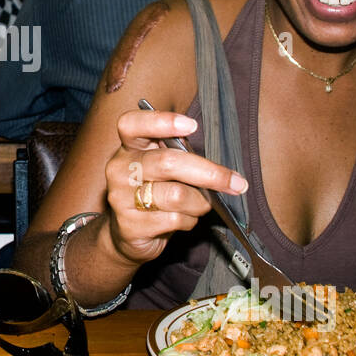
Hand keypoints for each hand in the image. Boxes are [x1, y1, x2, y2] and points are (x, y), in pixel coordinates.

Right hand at [103, 109, 247, 266]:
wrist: (127, 234)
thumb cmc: (153, 193)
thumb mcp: (161, 169)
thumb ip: (179, 156)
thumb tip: (213, 163)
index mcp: (128, 147)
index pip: (132, 124)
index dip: (161, 121)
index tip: (192, 126)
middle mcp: (120, 169)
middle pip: (167, 162)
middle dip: (209, 173)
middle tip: (236, 182)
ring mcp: (121, 198)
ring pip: (176, 195)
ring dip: (200, 202)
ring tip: (202, 205)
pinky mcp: (130, 226)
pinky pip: (174, 219)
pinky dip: (189, 220)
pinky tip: (184, 219)